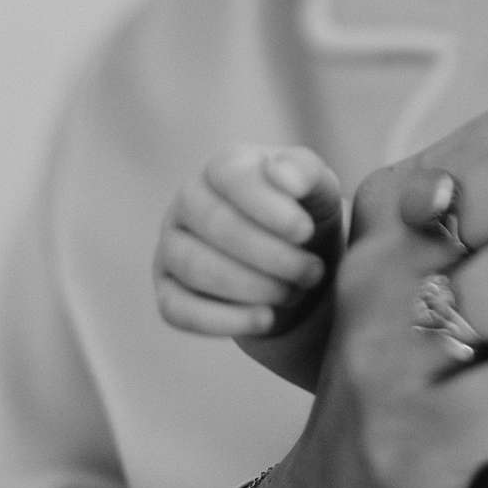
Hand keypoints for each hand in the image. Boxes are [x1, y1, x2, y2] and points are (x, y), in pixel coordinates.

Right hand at [155, 145, 344, 338]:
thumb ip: (305, 171)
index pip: (232, 177)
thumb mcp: (319, 189)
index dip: (268, 206)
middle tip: (312, 271)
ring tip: (295, 292)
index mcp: (223, 166)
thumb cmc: (306, 215)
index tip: (306, 231)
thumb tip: (280, 173)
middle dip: (270, 253)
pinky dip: (224, 320)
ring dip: (253, 286)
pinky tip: (265, 320)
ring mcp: (171, 247)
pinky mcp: (167, 292)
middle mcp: (187, 201)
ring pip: (195, 267)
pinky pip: (178, 310)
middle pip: (215, 224)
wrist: (298, 264)